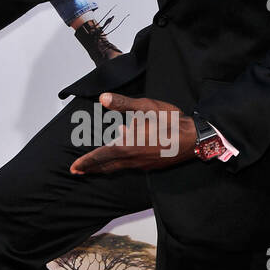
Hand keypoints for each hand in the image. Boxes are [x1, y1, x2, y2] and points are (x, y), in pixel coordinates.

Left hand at [69, 93, 196, 174]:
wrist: (195, 138)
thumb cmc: (170, 121)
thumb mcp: (146, 107)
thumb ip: (122, 104)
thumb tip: (103, 98)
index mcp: (128, 146)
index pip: (101, 156)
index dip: (86, 162)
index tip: (74, 168)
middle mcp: (133, 159)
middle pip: (107, 166)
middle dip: (91, 169)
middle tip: (78, 171)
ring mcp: (143, 164)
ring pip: (119, 167)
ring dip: (105, 167)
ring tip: (95, 166)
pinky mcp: (152, 165)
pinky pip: (131, 165)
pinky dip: (120, 163)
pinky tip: (123, 152)